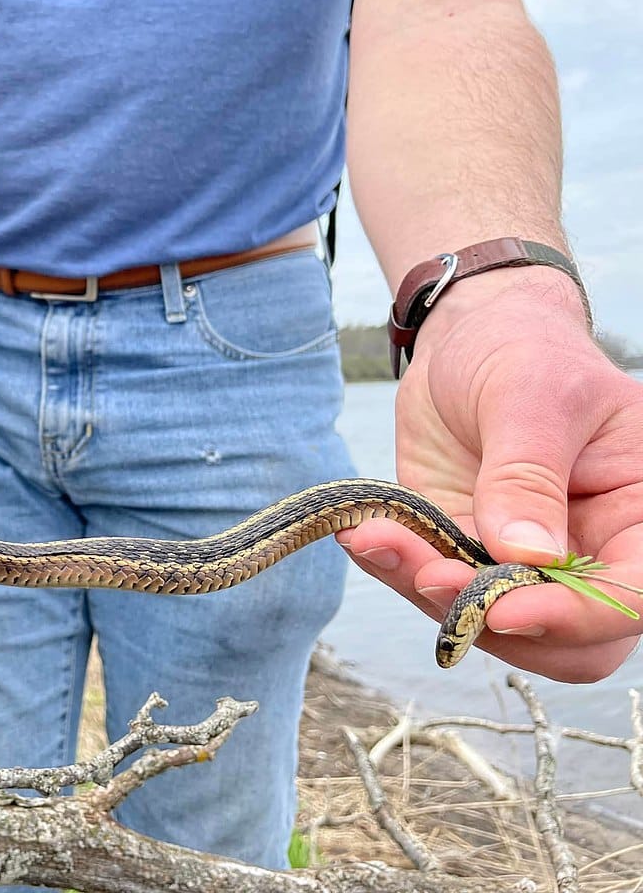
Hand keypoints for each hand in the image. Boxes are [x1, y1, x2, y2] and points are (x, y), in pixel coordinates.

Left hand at [338, 268, 642, 680]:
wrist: (470, 338)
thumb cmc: (524, 350)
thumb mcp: (532, 395)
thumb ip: (529, 473)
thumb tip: (526, 555)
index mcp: (639, 513)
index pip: (632, 595)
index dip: (575, 616)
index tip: (505, 608)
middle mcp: (591, 550)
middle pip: (567, 641)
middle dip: (493, 621)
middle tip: (430, 575)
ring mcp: (522, 560)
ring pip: (490, 623)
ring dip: (429, 595)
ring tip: (378, 541)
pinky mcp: (461, 551)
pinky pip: (432, 583)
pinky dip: (395, 569)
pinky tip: (363, 536)